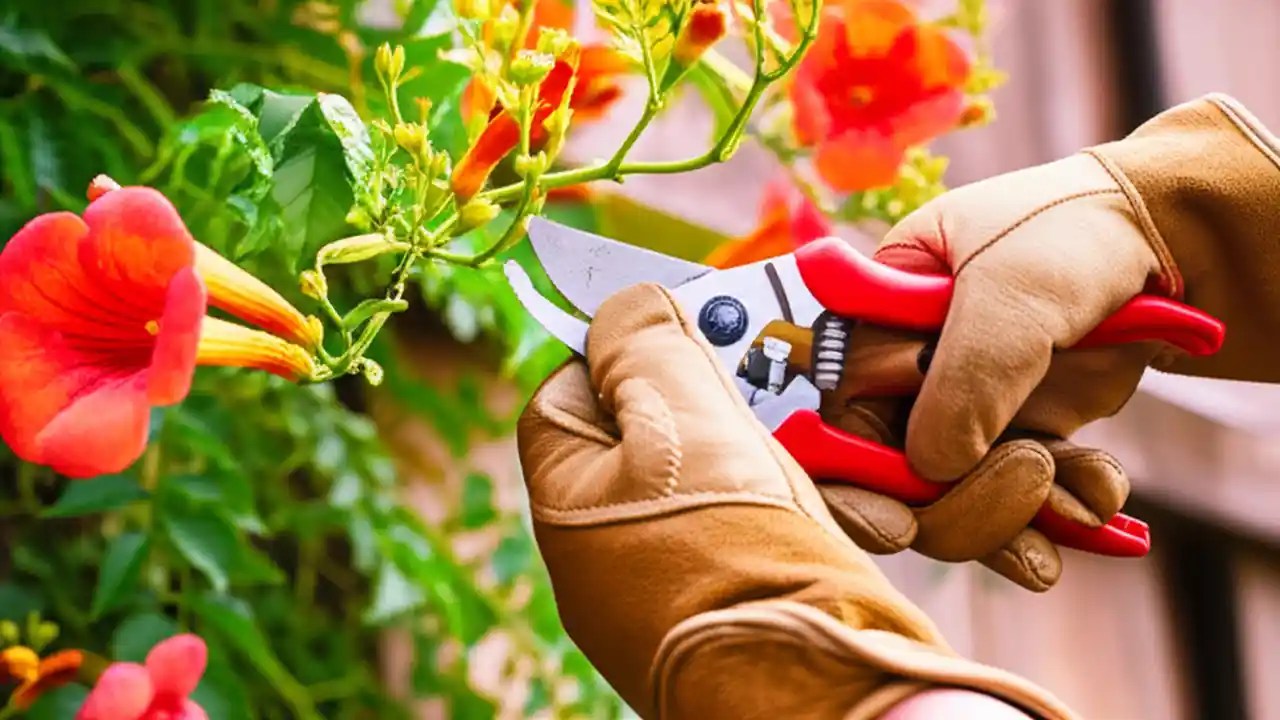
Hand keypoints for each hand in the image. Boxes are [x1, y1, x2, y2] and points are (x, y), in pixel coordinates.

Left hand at [516, 283, 1075, 718]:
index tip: (680, 327)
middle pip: (639, 433)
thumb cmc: (742, 557)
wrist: (826, 688)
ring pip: (699, 478)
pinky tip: (817, 496)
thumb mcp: (683, 426)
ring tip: (796, 437)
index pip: (569, 392)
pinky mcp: (728, 602)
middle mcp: (604, 552)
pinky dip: (776, 498)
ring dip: (748, 444)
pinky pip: (741, 525)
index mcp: (568, 505)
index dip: (620, 347)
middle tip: (754, 374)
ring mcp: (662, 585)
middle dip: (699, 393)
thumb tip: (623, 306)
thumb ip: (645, 350)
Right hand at [817, 152, 1177, 590]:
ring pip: (957, 505)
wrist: (1172, 234)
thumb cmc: (1075, 230)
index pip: (834, 420)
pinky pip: (1022, 505)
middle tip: (1033, 479)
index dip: (854, 480)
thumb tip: (931, 471)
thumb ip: (967, 379)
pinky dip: (1062, 511)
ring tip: (1083, 492)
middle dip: (960, 505)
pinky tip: (1100, 497)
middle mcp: (902, 375)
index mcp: (869, 324)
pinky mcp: (1017, 435)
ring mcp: (961, 411)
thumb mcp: (1012, 290)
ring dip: (1019, 517)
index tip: (897, 524)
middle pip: (893, 479)